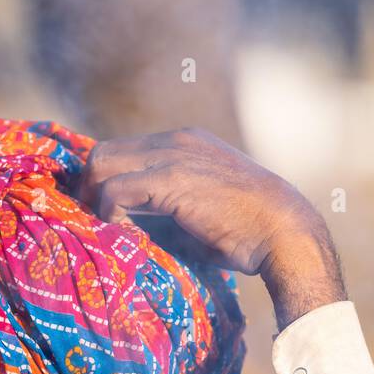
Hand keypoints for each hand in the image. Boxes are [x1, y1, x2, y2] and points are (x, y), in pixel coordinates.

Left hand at [78, 128, 345, 328]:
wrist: (282, 232)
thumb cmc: (248, 233)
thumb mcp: (202, 208)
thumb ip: (167, 205)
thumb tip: (131, 225)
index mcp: (185, 142)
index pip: (124, 150)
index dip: (106, 181)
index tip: (102, 213)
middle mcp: (175, 141)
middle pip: (104, 151)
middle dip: (90, 188)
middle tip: (94, 222)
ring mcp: (173, 156)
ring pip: (102, 163)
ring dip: (96, 199)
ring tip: (108, 229)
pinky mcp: (171, 180)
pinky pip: (115, 189)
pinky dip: (109, 212)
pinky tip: (122, 232)